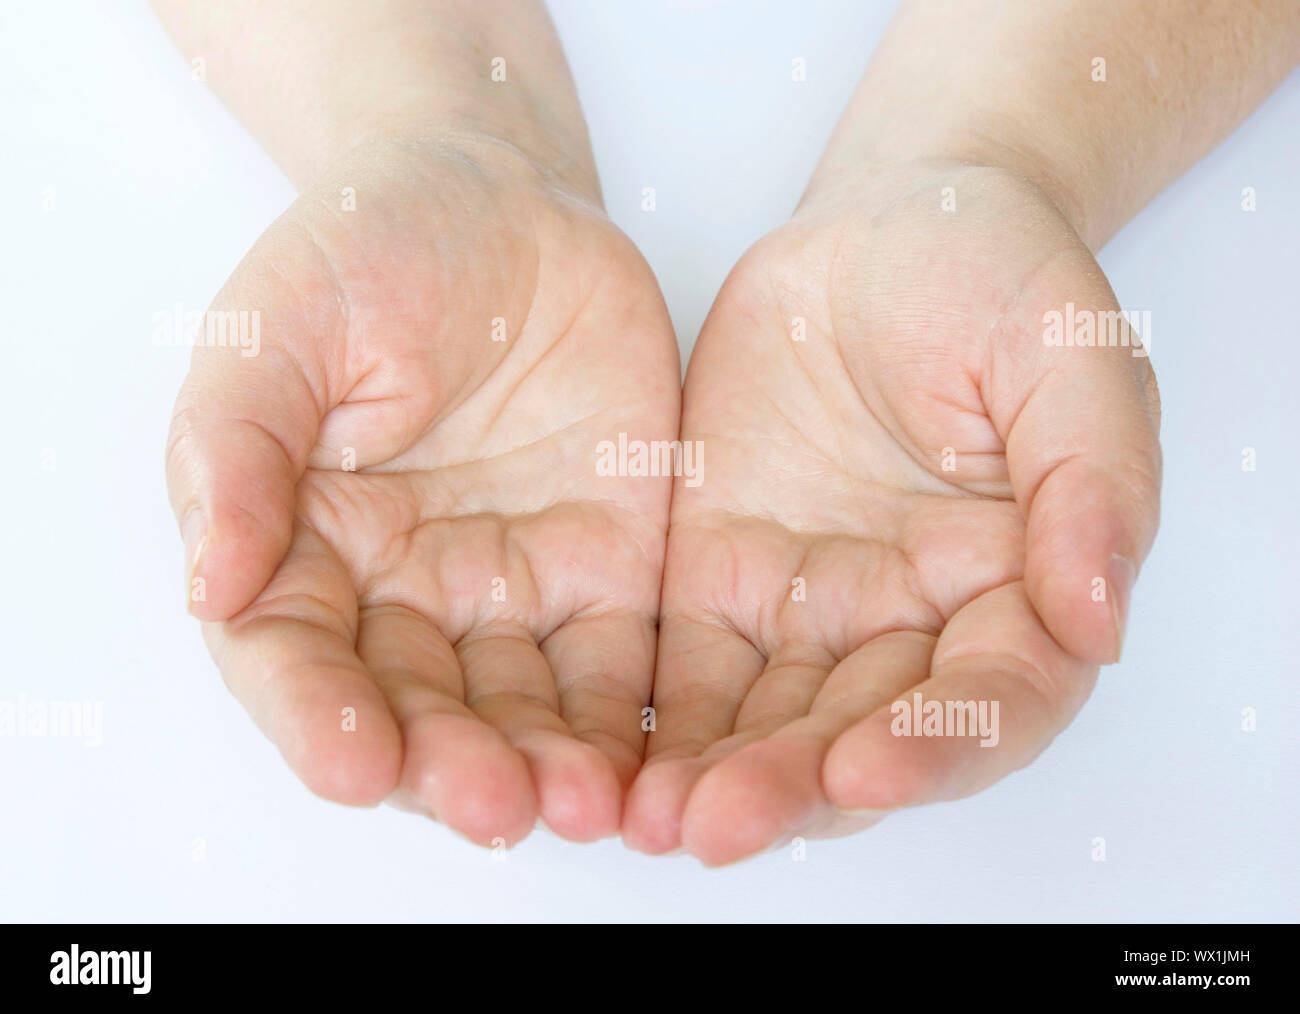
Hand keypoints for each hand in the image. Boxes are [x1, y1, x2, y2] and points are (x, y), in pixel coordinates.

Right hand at [167, 134, 678, 845]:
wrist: (505, 200)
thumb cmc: (373, 247)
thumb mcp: (282, 324)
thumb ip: (238, 447)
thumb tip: (214, 586)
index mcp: (306, 543)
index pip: (297, 655)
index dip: (317, 715)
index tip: (354, 761)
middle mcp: (405, 589)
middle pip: (418, 705)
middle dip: (450, 764)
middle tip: (490, 806)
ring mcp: (510, 587)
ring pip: (519, 707)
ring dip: (545, 766)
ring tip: (577, 805)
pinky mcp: (607, 570)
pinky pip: (616, 665)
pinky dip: (627, 723)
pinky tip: (646, 766)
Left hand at [624, 162, 1160, 863]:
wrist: (880, 230)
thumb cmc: (991, 278)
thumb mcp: (1067, 352)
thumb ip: (1093, 479)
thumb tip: (1097, 620)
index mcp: (1016, 584)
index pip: (994, 697)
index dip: (939, 745)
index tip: (866, 772)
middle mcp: (913, 622)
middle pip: (864, 733)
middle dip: (795, 787)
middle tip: (720, 825)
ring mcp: (812, 609)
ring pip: (769, 721)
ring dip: (715, 777)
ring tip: (654, 820)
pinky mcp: (722, 582)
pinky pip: (688, 671)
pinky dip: (655, 723)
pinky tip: (613, 762)